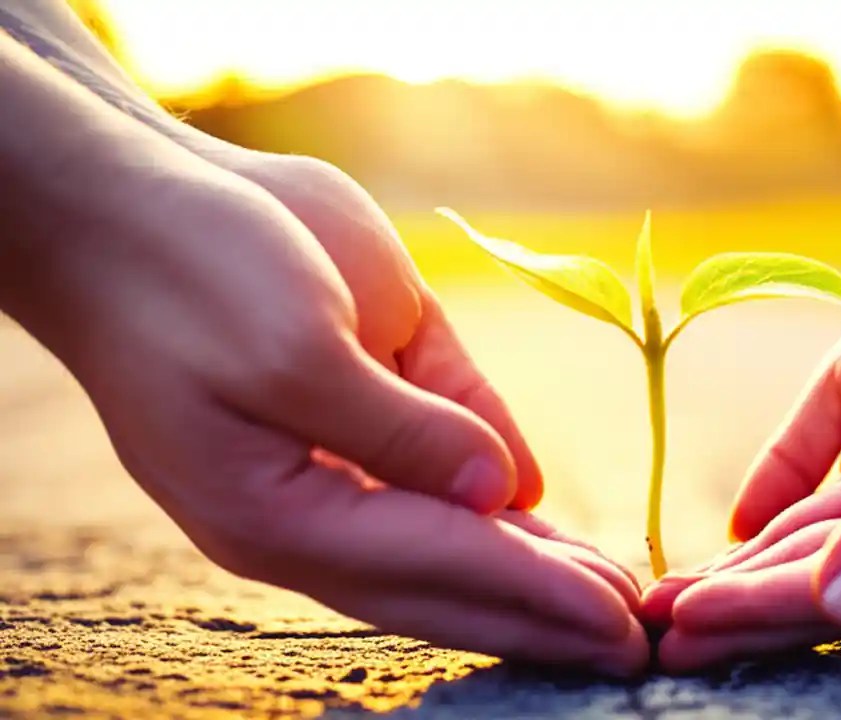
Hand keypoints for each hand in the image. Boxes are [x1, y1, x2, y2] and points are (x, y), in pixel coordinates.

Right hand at [25, 156, 645, 673]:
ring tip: (614, 598)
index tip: (615, 622)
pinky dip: (501, 497)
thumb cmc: (193, 269)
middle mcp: (311, 504)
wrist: (134, 200)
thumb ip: (402, 431)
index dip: (532, 595)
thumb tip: (504, 494)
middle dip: (543, 612)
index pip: (433, 566)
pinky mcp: (364, 400)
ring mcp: (336, 459)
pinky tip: (549, 521)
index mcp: (277, 512)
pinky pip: (443, 461)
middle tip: (635, 639)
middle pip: (444, 580)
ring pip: (449, 536)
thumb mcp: (295, 349)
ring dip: (532, 568)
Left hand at [644, 296, 840, 670]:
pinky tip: (736, 550)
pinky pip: (827, 511)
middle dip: (733, 609)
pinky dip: (776, 534)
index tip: (679, 622)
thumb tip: (836, 602)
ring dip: (744, 576)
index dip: (749, 609)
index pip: (829, 596)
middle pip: (813, 589)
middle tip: (655, 633)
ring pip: (812, 554)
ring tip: (679, 602)